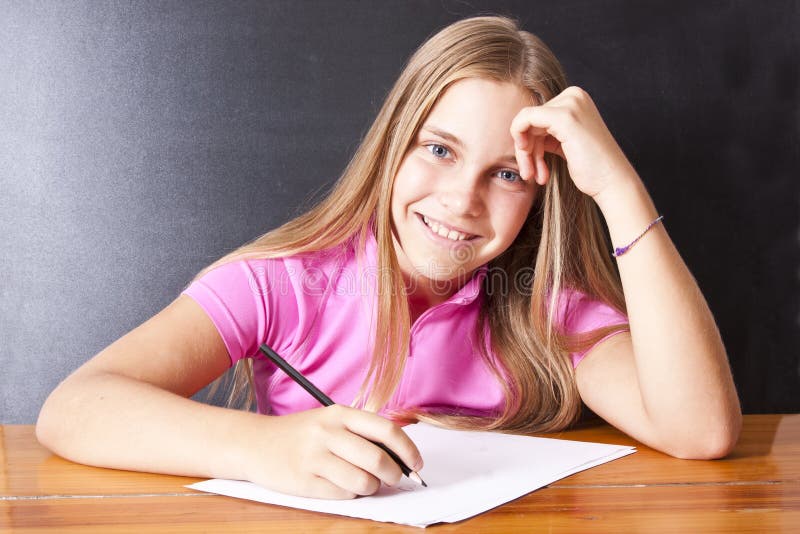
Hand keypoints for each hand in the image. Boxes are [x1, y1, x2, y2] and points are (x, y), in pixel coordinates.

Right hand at [241, 405, 423, 498]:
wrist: (255, 443)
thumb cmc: (301, 434)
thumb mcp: (330, 421)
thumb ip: (362, 434)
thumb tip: (401, 457)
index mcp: (340, 414)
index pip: (386, 431)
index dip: (408, 450)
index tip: (417, 464)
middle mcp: (328, 432)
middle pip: (378, 460)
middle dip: (394, 475)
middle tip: (394, 478)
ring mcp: (315, 457)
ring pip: (364, 481)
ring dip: (372, 487)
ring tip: (365, 482)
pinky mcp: (305, 481)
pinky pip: (344, 494)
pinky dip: (351, 493)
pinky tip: (341, 485)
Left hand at [510, 86, 637, 199]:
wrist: (613, 182)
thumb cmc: (591, 168)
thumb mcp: (564, 142)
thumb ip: (546, 131)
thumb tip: (519, 130)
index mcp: (575, 99)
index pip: (538, 116)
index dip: (529, 142)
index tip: (534, 166)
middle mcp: (574, 96)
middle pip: (531, 119)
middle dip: (526, 150)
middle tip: (530, 174)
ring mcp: (570, 104)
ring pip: (526, 123)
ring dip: (525, 154)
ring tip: (533, 176)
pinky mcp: (564, 117)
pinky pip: (525, 119)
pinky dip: (520, 143)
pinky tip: (531, 167)